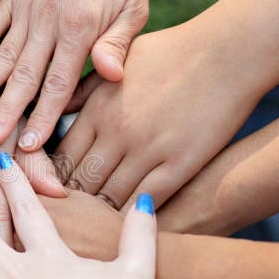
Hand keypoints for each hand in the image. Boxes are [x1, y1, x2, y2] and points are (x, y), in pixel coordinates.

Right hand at [0, 0, 149, 151]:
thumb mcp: (135, 6)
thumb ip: (119, 44)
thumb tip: (110, 77)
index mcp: (78, 31)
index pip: (58, 85)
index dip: (42, 118)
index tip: (27, 145)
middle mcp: (47, 23)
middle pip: (24, 77)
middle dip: (5, 112)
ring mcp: (27, 9)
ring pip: (2, 55)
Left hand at [55, 25, 262, 211]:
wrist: (227, 52)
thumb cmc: (170, 52)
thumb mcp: (117, 62)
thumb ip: (85, 90)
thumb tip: (55, 108)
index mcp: (97, 109)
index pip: (60, 157)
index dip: (51, 179)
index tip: (52, 191)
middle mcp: (116, 132)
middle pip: (78, 182)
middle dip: (68, 202)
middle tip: (65, 217)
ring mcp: (147, 150)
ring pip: (107, 197)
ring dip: (96, 214)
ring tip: (90, 226)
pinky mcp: (179, 164)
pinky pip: (144, 202)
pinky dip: (129, 217)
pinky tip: (123, 226)